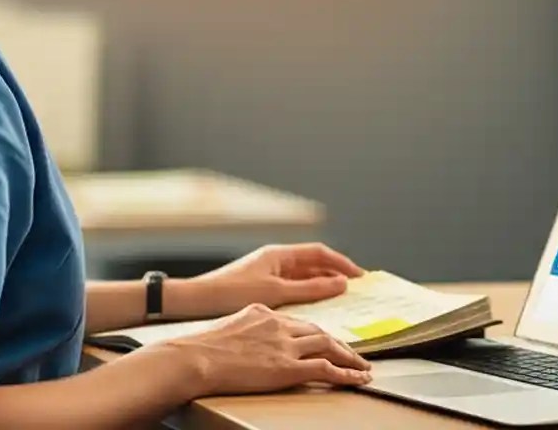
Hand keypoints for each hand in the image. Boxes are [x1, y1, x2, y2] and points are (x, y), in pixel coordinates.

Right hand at [164, 304, 372, 395]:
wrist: (196, 357)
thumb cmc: (202, 348)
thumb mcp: (229, 327)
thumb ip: (247, 329)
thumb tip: (248, 340)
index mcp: (264, 312)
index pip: (299, 322)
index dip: (316, 332)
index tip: (325, 340)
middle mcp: (279, 325)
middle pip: (319, 330)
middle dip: (339, 343)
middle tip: (353, 353)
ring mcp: (284, 345)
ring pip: (328, 345)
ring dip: (349, 357)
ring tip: (362, 367)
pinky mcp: (287, 367)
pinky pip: (325, 369)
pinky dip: (346, 374)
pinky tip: (357, 379)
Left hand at [179, 243, 364, 317]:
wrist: (198, 300)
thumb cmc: (232, 292)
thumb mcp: (277, 292)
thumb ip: (310, 289)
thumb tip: (340, 284)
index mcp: (279, 254)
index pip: (319, 253)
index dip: (341, 263)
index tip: (359, 275)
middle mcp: (275, 259)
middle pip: (313, 262)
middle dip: (335, 272)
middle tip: (356, 286)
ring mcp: (268, 272)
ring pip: (303, 275)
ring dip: (323, 283)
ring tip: (341, 295)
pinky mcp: (262, 286)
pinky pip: (293, 285)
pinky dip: (308, 292)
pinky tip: (315, 304)